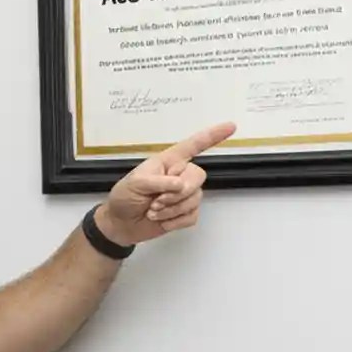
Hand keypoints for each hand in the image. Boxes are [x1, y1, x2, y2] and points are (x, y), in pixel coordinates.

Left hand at [95, 121, 236, 245]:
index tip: (230, 126)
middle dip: (178, 193)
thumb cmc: (124, 197)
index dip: (212, 136)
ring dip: (172, 209)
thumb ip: (159, 182)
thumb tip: (181, 185)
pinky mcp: (184, 213)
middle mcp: (178, 175)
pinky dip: (175, 221)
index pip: (193, 146)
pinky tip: (161, 220)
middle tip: (156, 202)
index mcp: (167, 162)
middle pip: (197, 176)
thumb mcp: (135, 184)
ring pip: (195, 199)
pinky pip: (192, 216)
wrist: (120, 225)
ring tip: (153, 211)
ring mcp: (183, 195)